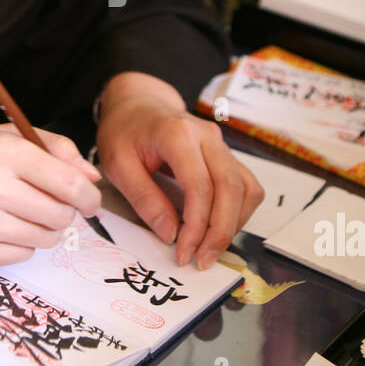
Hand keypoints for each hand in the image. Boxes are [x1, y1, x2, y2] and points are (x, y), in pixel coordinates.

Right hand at [0, 123, 101, 266]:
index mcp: (1, 152)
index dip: (89, 195)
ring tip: (24, 213)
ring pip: (47, 238)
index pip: (68, 183)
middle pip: (61, 214)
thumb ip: (53, 148)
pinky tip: (3, 226)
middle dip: (66, 211)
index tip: (89, 199)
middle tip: (52, 204)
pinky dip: (22, 242)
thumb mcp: (3, 135)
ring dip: (45, 228)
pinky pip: (24, 254)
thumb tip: (91, 177)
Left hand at [96, 72, 264, 268]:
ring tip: (209, 249)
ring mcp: (221, 144)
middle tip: (201, 260)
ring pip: (246, 188)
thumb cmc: (124, 132)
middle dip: (220, 231)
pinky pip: (246, 185)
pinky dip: (238, 212)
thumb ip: (144, 199)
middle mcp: (208, 136)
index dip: (196, 225)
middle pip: (231, 188)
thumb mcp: (118, 165)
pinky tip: (217, 229)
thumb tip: (171, 234)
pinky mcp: (226, 154)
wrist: (137, 104)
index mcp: (177, 134)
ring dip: (234, 224)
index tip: (183, 252)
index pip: (200, 186)